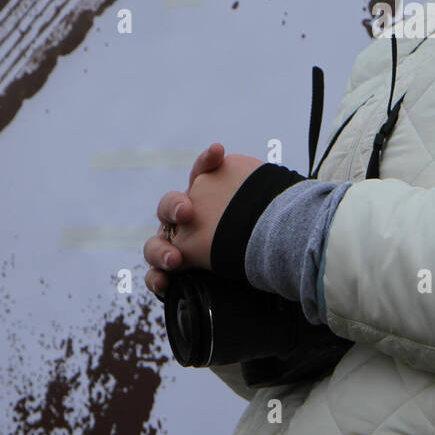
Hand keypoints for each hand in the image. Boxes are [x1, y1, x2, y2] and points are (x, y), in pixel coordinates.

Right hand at [144, 144, 265, 296]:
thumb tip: (224, 157)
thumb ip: (244, 187)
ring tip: (175, 260)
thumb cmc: (270, 232)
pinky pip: (157, 275)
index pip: (203, 169)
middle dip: (174, 207)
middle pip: (169, 207)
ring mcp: (180, 244)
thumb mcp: (258, 205)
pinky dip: (157, 278)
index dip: (208, 161)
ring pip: (155, 245)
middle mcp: (190, 217)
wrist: (279, 257)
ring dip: (161, 252)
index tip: (218, 152)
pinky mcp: (178, 270)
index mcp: (210, 193)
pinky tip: (164, 283)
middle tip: (186, 212)